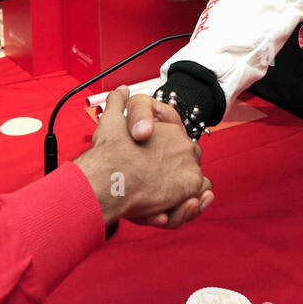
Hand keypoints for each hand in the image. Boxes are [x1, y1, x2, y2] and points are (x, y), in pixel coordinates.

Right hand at [74, 88, 212, 228]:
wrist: (110, 178)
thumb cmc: (108, 153)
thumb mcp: (111, 120)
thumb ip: (117, 103)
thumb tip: (122, 91)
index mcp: (169, 128)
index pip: (177, 144)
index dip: (165, 159)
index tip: (151, 171)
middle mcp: (184, 145)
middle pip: (186, 165)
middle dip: (174, 179)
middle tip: (155, 193)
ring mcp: (190, 164)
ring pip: (193, 186)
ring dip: (181, 198)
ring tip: (162, 208)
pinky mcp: (191, 185)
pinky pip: (194, 202)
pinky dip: (183, 209)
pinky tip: (166, 213)